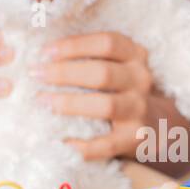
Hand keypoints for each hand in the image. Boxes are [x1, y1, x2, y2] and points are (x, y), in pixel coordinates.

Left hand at [32, 30, 155, 159]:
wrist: (154, 122)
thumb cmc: (118, 87)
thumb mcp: (114, 63)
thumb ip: (87, 55)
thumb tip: (38, 53)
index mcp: (135, 55)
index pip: (107, 43)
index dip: (74, 46)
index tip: (45, 52)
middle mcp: (141, 80)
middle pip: (103, 73)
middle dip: (64, 73)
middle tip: (36, 75)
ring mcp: (139, 110)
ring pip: (105, 105)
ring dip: (69, 103)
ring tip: (42, 101)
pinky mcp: (134, 138)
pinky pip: (105, 145)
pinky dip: (81, 145)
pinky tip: (60, 140)